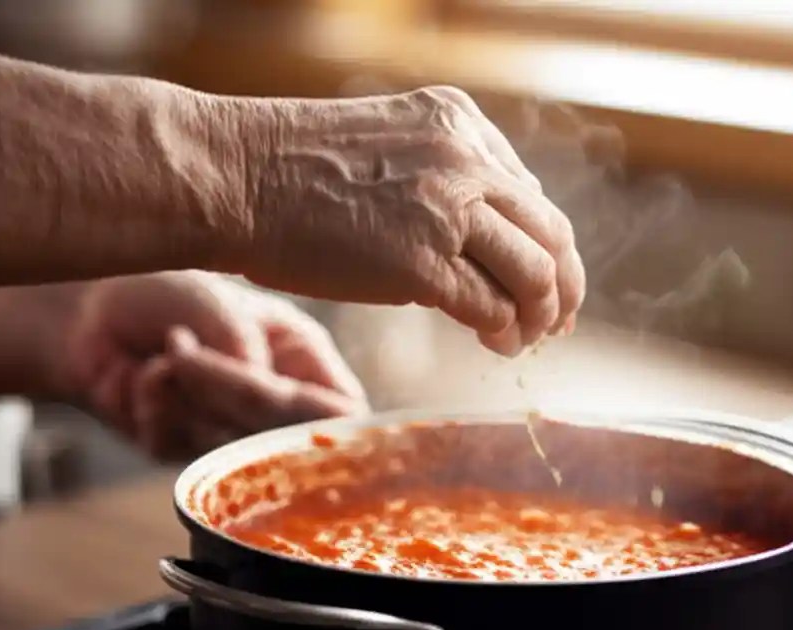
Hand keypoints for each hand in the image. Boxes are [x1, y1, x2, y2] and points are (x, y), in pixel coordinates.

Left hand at [61, 271, 367, 460]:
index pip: (341, 411)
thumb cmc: (167, 293)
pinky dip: (150, 411)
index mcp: (304, 360)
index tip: (273, 398)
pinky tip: (137, 378)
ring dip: (181, 397)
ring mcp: (229, 432)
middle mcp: (276, 404)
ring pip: (224, 446)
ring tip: (159, 352)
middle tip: (178, 344)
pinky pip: (175, 450)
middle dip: (224, 390)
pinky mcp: (183, 450)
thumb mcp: (211, 300)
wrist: (93, 313)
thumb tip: (258, 383)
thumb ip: (239, 340)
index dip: (326, 423)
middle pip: (278, 431)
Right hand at [224, 85, 584, 356]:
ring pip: (535, 272)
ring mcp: (449, 209)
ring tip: (525, 339)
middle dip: (562, 284)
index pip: (528, 193)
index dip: (544, 243)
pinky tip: (494, 343)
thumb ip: (439, 179)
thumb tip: (476, 239)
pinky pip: (492, 306)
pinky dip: (503, 330)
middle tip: (556, 320)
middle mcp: (466, 158)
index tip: (544, 276)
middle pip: (551, 232)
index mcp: (458, 122)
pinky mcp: (424, 263)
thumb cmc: (286, 169)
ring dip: (540, 314)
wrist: (230, 177)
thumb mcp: (385, 147)